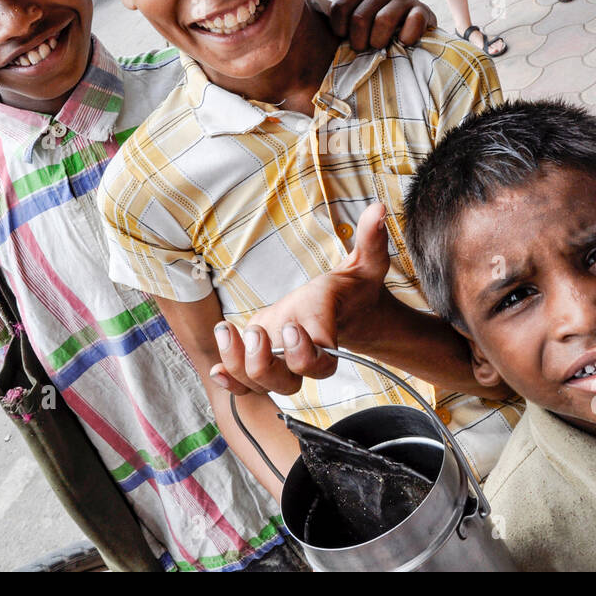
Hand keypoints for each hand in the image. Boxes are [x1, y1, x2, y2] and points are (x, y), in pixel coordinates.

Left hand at [208, 204, 392, 395]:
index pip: (320, 362)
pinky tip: (216, 369)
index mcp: (328, 338)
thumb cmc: (352, 288)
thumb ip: (372, 240)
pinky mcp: (262, 362)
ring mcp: (282, 363)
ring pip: (259, 384)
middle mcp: (304, 356)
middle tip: (257, 332)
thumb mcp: (366, 262)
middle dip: (265, 363)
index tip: (294, 326)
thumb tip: (379, 210)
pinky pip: (245, 385)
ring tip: (227, 331)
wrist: (341, 311)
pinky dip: (230, 381)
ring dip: (239, 364)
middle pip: (286, 383)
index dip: (305, 352)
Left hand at [325, 0, 435, 50]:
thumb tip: (302, 20)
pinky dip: (406, 39)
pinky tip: (403, 42)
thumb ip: (337, 18)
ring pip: (383, 22)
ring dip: (379, 42)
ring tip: (381, 47)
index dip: (339, 30)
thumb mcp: (356, 19)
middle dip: (359, 41)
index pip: (340, 7)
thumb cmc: (376, 30)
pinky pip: (411, 25)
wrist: (414, 31)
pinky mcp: (423, 10)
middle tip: (364, 48)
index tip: (344, 39)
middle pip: (360, 18)